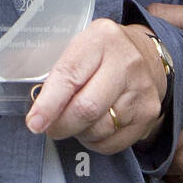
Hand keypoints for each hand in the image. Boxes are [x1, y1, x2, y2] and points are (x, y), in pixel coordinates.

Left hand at [25, 19, 167, 154]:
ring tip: (78, 118)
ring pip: (98, 130)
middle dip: (61, 124)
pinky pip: (112, 143)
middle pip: (86, 109)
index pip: (70, 75)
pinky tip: (95, 124)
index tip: (34, 122)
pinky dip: (96, 141)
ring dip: (79, 132)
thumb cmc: (103, 53)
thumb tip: (37, 110)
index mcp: (102, 38)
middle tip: (51, 126)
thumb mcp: (81, 46)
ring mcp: (141, 90)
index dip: (49, 104)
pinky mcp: (148, 114)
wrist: (147, 56)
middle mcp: (126, 62)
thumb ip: (60, 72)